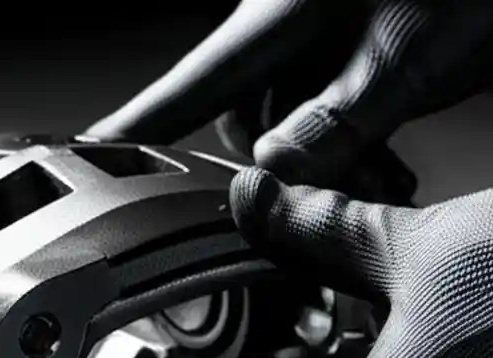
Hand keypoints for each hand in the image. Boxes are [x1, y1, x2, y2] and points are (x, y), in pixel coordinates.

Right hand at [87, 0, 492, 201]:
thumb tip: (272, 176)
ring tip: (383, 186)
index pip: (190, 83)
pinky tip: (392, 168)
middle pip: (250, 117)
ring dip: (330, 165)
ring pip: (298, 121)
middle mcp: (295, 24)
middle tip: (330, 205)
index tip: (86, 159)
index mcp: (280, 14)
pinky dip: (356, 146)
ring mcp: (332, 34)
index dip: (136, 127)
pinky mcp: (366, 47)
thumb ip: (335, 124)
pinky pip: (336, 110)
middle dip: (285, 170)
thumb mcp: (406, 60)